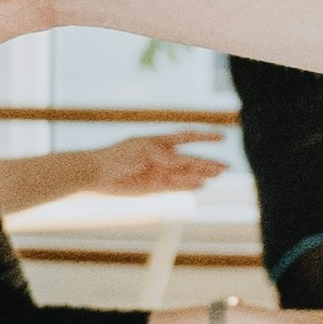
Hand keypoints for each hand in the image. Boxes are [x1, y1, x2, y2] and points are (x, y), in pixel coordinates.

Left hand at [103, 132, 224, 198]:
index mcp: (159, 142)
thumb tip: (188, 165)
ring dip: (201, 175)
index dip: (204, 137)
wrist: (97, 173)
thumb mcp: (145, 151)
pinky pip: (175, 187)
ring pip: (185, 174)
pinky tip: (201, 186)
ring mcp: (158, 172)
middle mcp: (161, 157)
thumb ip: (167, 158)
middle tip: (225, 167)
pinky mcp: (153, 187)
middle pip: (189, 159)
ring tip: (218, 176)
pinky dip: (188, 187)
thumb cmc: (119, 156)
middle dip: (207, 162)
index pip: (187, 137)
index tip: (221, 136)